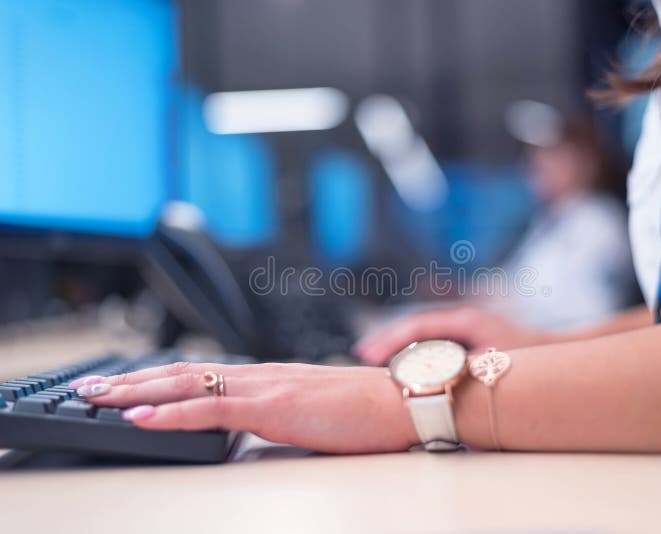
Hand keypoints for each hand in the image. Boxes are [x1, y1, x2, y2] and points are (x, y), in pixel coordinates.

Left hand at [71, 362, 417, 453]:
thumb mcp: (311, 411)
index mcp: (266, 377)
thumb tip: (254, 428)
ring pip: (187, 385)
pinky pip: (212, 409)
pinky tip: (141, 416)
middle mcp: (259, 374)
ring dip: (138, 391)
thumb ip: (278, 413)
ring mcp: (265, 386)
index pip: (199, 375)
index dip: (157, 380)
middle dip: (131, 381)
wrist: (401, 402)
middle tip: (89, 387)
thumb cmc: (365, 410)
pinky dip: (171, 413)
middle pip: (182, 374)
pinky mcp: (275, 406)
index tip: (123, 387)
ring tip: (98, 397)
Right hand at [354, 306, 552, 365]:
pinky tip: (399, 367)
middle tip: (362, 355)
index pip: (418, 324)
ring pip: (420, 334)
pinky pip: (430, 343)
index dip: (392, 338)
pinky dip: (412, 352)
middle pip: (414, 327)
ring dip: (397, 345)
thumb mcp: (493, 362)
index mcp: (465, 319)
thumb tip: (429, 375)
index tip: (370, 353)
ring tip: (371, 359)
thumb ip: (461, 366)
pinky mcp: (464, 340)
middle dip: (387, 339)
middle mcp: (461, 320)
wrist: (554, 352)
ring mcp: (462, 328)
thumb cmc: (527, 356)